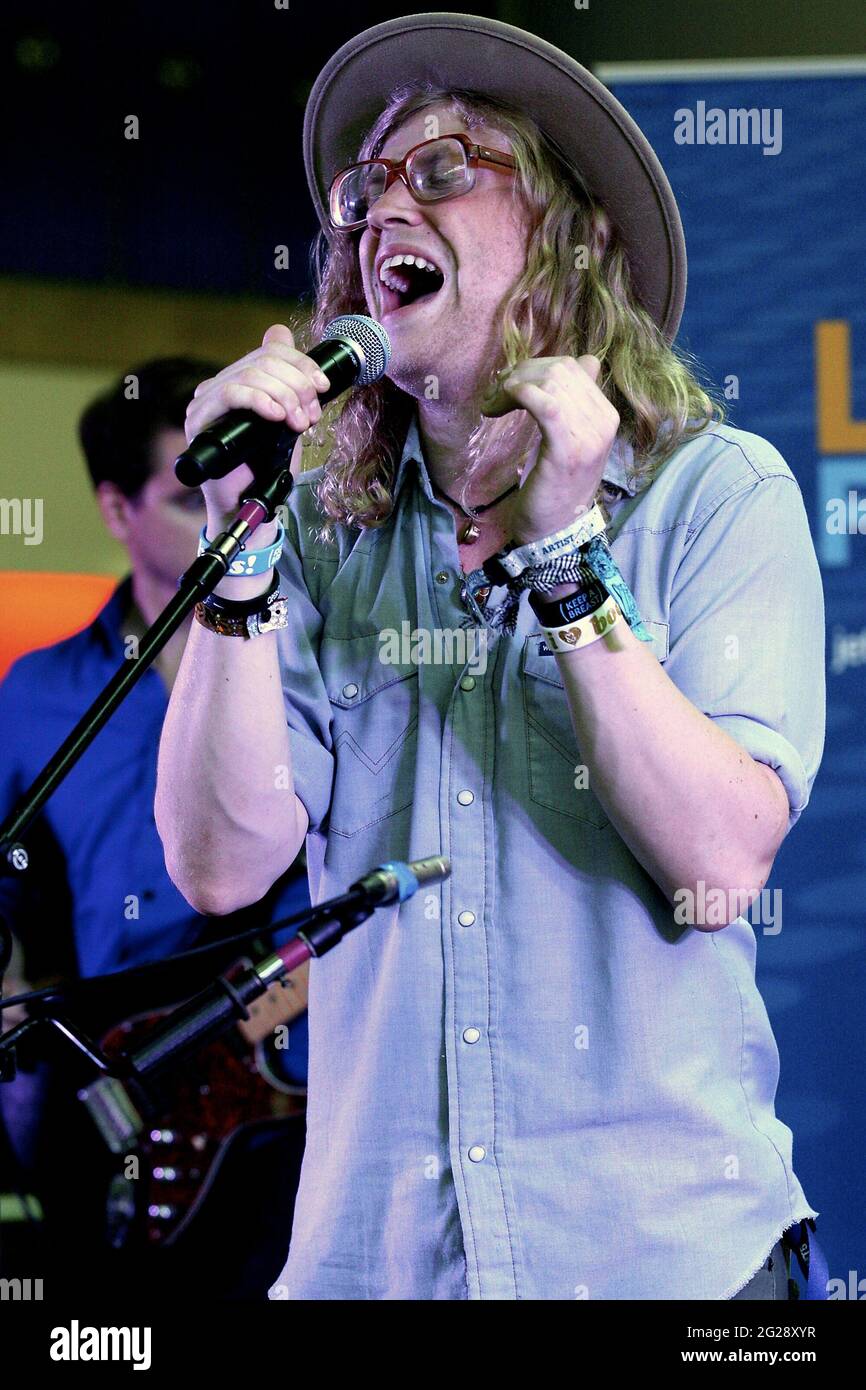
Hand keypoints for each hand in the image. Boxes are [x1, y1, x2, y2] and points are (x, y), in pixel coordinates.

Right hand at [186, 324, 330, 526]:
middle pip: (264, 361)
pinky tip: (277, 416)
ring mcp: (206, 401)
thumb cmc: (266, 465)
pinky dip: (260, 401)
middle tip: (312, 414)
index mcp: (240, 380)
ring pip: (251, 376)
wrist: (250, 503)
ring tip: (299, 423)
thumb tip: (280, 332)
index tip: (323, 386)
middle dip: (297, 385)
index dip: (302, 363)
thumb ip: (287, 383)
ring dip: (285, 397)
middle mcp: (219, 385)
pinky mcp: (199, 420)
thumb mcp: (287, 417)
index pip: (271, 350)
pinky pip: (231, 394)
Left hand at [482, 354, 618, 544]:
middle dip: (521, 373)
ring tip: (493, 404)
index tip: (511, 385)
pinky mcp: (567, 451)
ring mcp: (589, 437)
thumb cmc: (556, 485)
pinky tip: (502, 403)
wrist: (556, 530)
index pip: (574, 366)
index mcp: (606, 414)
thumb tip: (578, 364)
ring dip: (513, 385)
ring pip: (552, 383)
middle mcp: (604, 421)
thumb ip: (572, 405)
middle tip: (496, 395)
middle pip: (560, 370)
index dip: (537, 367)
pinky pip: (547, 406)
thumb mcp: (569, 439)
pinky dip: (521, 395)